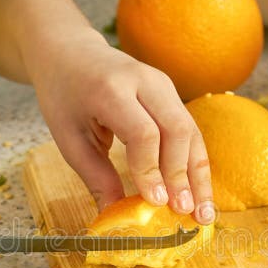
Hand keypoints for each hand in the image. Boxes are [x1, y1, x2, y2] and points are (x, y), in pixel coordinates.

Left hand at [0, 0, 213, 221]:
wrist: (70, 52)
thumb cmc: (64, 96)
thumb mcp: (68, 137)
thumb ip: (94, 175)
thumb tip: (114, 215)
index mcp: (112, 89)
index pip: (143, 132)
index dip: (152, 169)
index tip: (155, 202)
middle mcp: (144, 81)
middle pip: (176, 129)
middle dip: (182, 174)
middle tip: (184, 211)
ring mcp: (163, 83)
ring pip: (190, 131)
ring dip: (198, 175)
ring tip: (203, 213)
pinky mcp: (171, 93)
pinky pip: (189, 130)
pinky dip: (195, 163)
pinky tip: (199, 193)